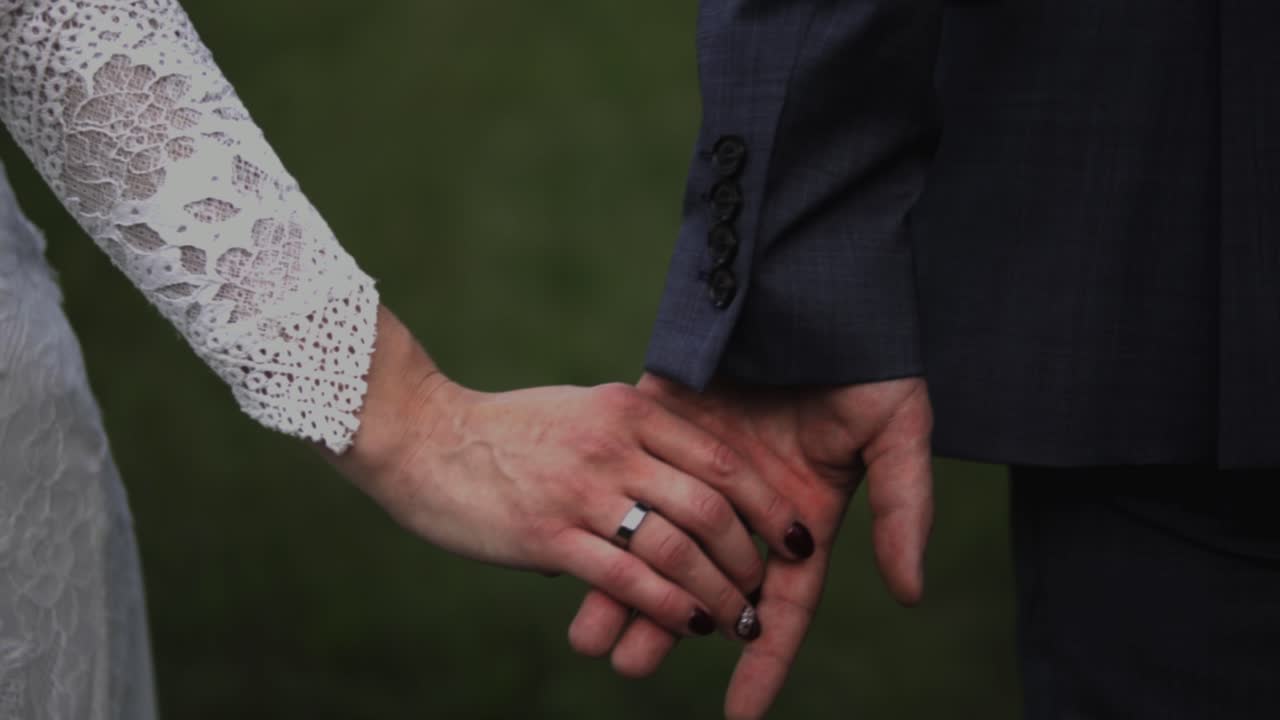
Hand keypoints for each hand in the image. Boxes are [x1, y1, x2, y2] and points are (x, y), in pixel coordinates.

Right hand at [326, 308, 816, 639]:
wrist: (424, 437)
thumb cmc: (508, 430)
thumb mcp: (583, 411)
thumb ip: (636, 439)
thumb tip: (686, 486)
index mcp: (628, 408)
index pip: (721, 459)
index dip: (767, 505)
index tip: (796, 536)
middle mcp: (613, 444)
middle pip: (710, 506)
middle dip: (749, 556)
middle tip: (766, 587)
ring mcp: (581, 489)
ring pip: (676, 548)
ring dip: (717, 592)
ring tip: (738, 620)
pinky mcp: (548, 535)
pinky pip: (628, 578)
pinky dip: (669, 607)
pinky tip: (690, 624)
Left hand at [568, 372, 933, 718]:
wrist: (812, 281)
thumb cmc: (870, 356)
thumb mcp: (898, 433)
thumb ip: (901, 510)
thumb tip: (908, 593)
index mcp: (797, 516)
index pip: (779, 606)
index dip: (763, 662)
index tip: (738, 718)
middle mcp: (741, 502)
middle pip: (703, 585)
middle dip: (668, 629)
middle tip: (628, 668)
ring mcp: (696, 463)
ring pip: (656, 541)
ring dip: (623, 587)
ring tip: (589, 638)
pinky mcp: (659, 419)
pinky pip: (625, 478)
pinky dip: (599, 513)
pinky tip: (567, 550)